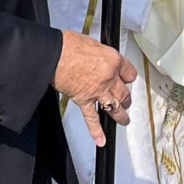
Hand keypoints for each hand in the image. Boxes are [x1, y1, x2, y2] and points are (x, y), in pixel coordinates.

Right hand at [52, 29, 136, 145]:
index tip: (127, 78)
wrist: (54, 54)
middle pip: (124, 93)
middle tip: (127, 101)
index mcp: (112, 61)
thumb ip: (100, 54)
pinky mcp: (84, 100)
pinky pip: (92, 118)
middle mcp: (108, 78)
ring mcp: (97, 91)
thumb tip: (99, 57)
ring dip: (120, 116)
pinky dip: (96, 131)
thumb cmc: (68, 45)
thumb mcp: (92, 43)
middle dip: (126, 98)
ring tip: (124, 120)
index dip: (128, 76)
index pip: (129, 72)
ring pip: (115, 107)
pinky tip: (101, 140)